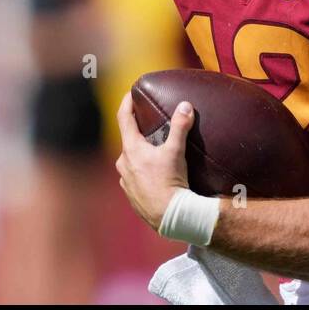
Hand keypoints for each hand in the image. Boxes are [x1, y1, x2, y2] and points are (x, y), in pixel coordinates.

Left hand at [115, 92, 193, 230]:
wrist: (169, 216)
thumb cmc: (171, 181)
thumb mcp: (176, 151)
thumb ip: (180, 127)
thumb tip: (185, 105)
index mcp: (131, 149)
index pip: (124, 118)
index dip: (127, 103)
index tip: (131, 94)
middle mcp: (123, 163)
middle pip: (129, 140)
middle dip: (139, 132)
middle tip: (150, 125)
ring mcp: (125, 180)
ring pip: (130, 160)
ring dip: (140, 154)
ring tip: (155, 153)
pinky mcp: (131, 194)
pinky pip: (134, 177)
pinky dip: (142, 172)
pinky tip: (154, 175)